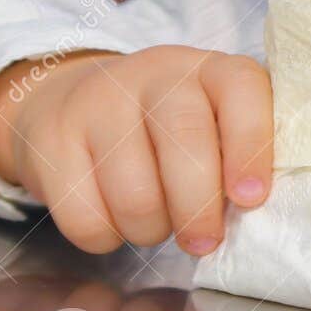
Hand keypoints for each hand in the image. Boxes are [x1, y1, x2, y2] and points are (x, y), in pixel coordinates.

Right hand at [0, 45, 273, 255]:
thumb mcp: (213, 122)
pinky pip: (85, 217)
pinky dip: (105, 236)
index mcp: (211, 70)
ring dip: (151, 229)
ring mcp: (98, 102)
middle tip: (203, 240)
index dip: (251, 147)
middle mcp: (156, 74)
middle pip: (185, 142)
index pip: (241, 89)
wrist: (71, 102)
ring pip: (135, 194)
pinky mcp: (52, 139)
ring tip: (155, 222)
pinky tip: (112, 218)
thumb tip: (259, 212)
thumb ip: (241, 154)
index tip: (251, 198)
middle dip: (199, 208)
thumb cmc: (166, 127)